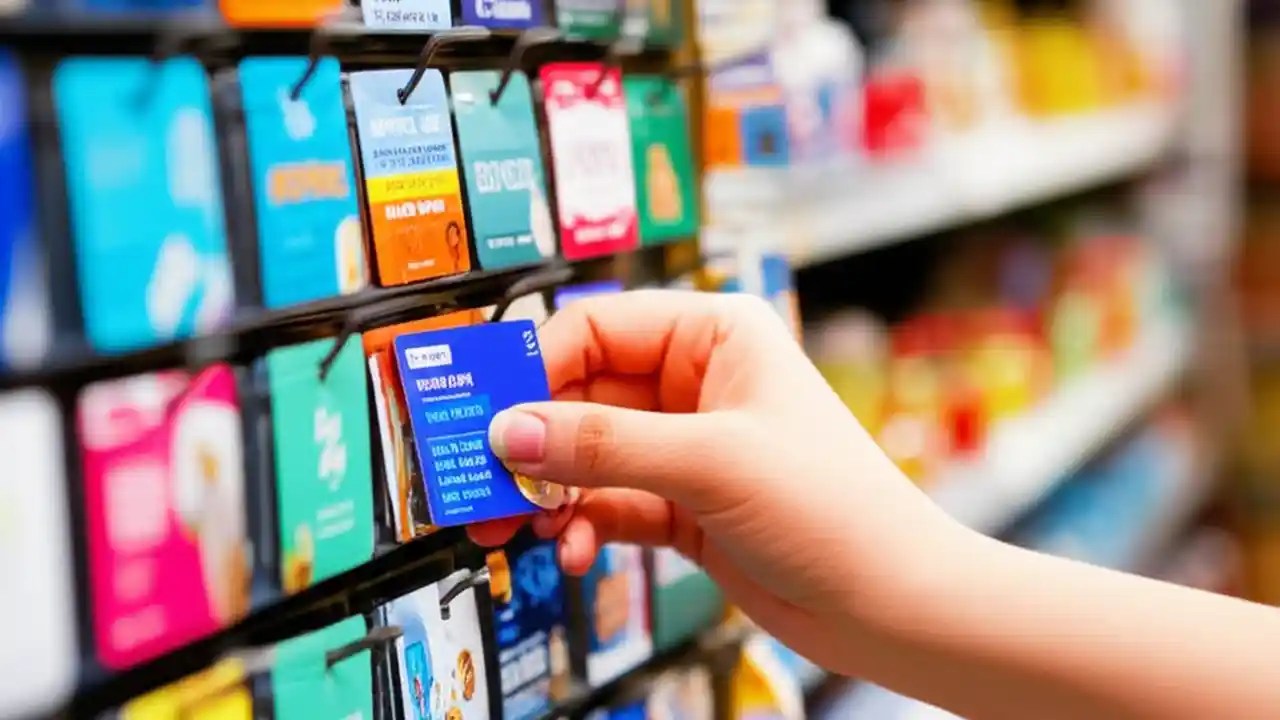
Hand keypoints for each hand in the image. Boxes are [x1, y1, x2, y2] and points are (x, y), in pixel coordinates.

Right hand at [469, 290, 971, 673]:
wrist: (890, 603)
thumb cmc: (836, 508)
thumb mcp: (709, 462)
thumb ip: (602, 445)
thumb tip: (510, 429)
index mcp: (713, 335)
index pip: (594, 330)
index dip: (533, 369)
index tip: (483, 412)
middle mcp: (695, 384)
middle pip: (579, 395)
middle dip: (530, 439)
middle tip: (478, 476)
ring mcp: (685, 447)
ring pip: (587, 454)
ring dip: (548, 488)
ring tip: (514, 523)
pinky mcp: (681, 504)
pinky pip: (607, 502)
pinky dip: (582, 524)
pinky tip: (574, 548)